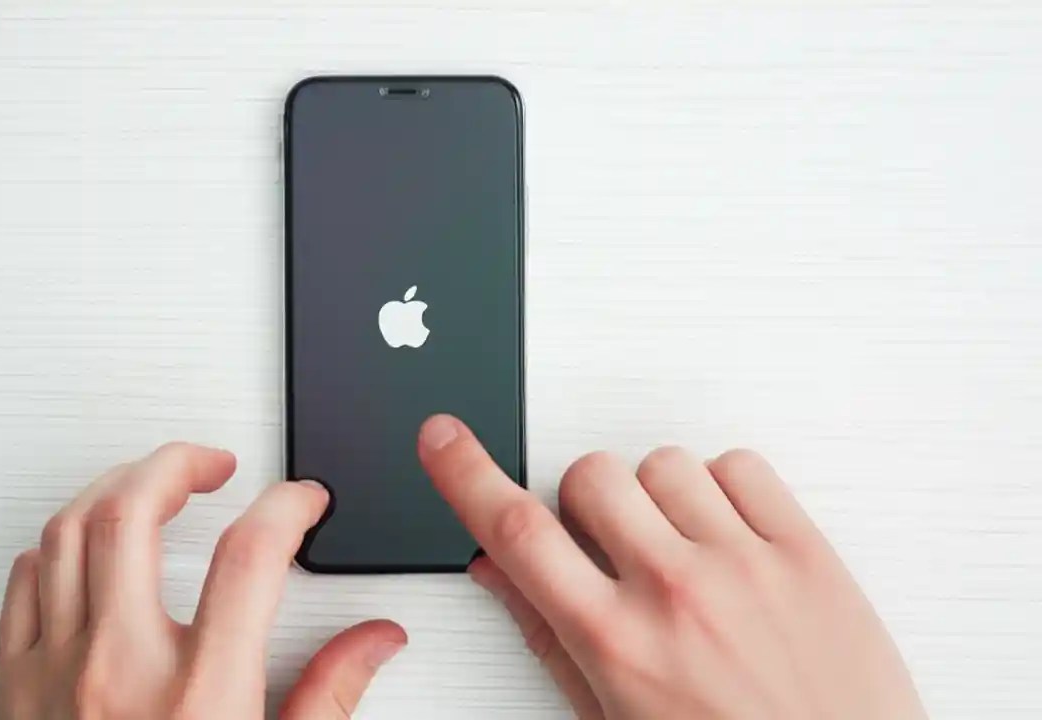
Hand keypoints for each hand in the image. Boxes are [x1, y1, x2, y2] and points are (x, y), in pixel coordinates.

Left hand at [0, 443, 405, 718]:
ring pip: (68, 533)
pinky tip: (89, 549)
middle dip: (178, 462)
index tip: (303, 503)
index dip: (289, 506)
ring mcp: (54, 675)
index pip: (252, 555)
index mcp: (199, 700)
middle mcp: (119, 673)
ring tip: (154, 487)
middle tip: (213, 465)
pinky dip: (57, 545)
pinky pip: (22, 584)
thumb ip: (328, 698)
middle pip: (133, 512)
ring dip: (116, 489)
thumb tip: (375, 641)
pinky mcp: (12, 689)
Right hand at [418, 415, 925, 719]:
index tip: (443, 440)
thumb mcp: (612, 717)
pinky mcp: (806, 553)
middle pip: (589, 476)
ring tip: (680, 548)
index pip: (518, 533)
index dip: (466, 475)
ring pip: (662, 462)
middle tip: (607, 542)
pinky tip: (726, 536)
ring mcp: (745, 566)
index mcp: (615, 644)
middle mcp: (676, 594)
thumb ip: (547, 635)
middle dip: (582, 499)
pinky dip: (723, 487)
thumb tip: (495, 568)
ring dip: (655, 495)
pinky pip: (741, 465)